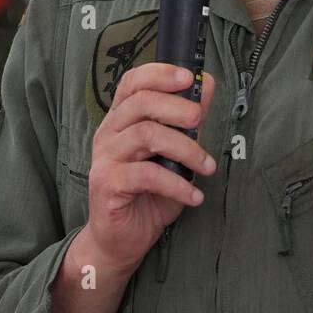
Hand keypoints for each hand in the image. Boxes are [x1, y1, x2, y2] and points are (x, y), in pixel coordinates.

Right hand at [84, 63, 216, 275]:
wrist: (121, 239)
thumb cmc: (148, 193)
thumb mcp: (174, 153)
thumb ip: (187, 120)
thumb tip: (205, 85)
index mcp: (121, 119)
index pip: (133, 82)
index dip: (159, 73)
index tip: (187, 76)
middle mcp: (109, 133)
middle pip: (141, 102)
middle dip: (177, 107)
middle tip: (201, 120)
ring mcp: (105, 157)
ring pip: (147, 135)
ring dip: (186, 148)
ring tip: (207, 166)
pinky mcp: (107, 183)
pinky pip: (148, 175)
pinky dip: (178, 184)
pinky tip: (194, 195)